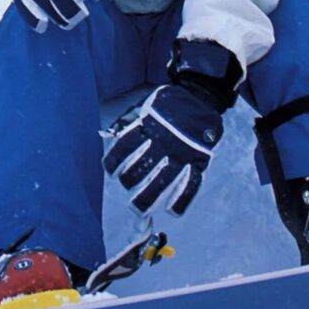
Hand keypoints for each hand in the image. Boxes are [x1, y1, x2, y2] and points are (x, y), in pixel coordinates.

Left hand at [102, 84, 223, 215]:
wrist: (202, 97)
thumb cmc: (168, 105)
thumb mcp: (147, 103)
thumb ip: (129, 119)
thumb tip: (106, 133)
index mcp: (149, 125)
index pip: (125, 146)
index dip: (114, 161)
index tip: (111, 171)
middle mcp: (164, 141)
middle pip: (141, 168)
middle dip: (130, 182)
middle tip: (128, 187)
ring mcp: (182, 153)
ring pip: (163, 181)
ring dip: (149, 199)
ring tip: (139, 210)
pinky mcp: (198, 160)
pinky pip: (192, 185)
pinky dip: (182, 200)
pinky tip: (171, 211)